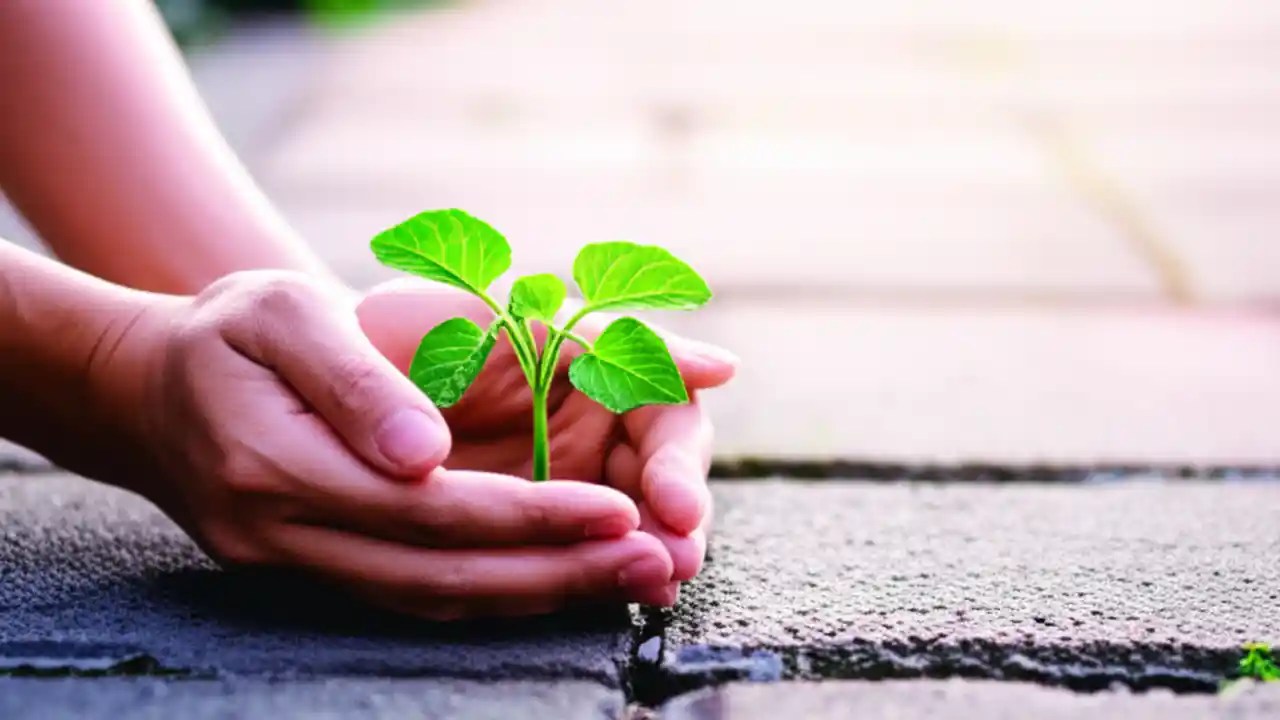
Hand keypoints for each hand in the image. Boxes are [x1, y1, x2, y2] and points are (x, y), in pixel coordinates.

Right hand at [113, 270, 673, 619]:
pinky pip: (415, 597)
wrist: (149, 387)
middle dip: (557, 572)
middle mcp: (284, 533)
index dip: (530, 516)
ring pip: (431, 602)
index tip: (620, 510)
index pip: (427, 509)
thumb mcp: (283, 313)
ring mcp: (296, 563)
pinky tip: (560, 581)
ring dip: (539, 595)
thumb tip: (425, 454)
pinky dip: (495, 595)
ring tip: (633, 580)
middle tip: (657, 565)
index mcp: (277, 460)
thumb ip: (356, 381)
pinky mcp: (315, 569)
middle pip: (439, 577)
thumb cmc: (230, 331)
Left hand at [358, 279, 737, 605]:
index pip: (664, 403)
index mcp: (587, 355)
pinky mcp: (527, 517)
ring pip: (629, 516)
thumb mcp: (482, 314)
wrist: (304, 380)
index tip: (676, 502)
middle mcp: (587, 414)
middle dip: (674, 515)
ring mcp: (560, 469)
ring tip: (656, 584)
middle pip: (663, 469)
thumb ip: (597, 336)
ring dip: (646, 551)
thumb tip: (726, 368)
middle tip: (675, 557)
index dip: (679, 456)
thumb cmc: (402, 327)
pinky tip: (617, 597)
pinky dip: (594, 571)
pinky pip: (572, 549)